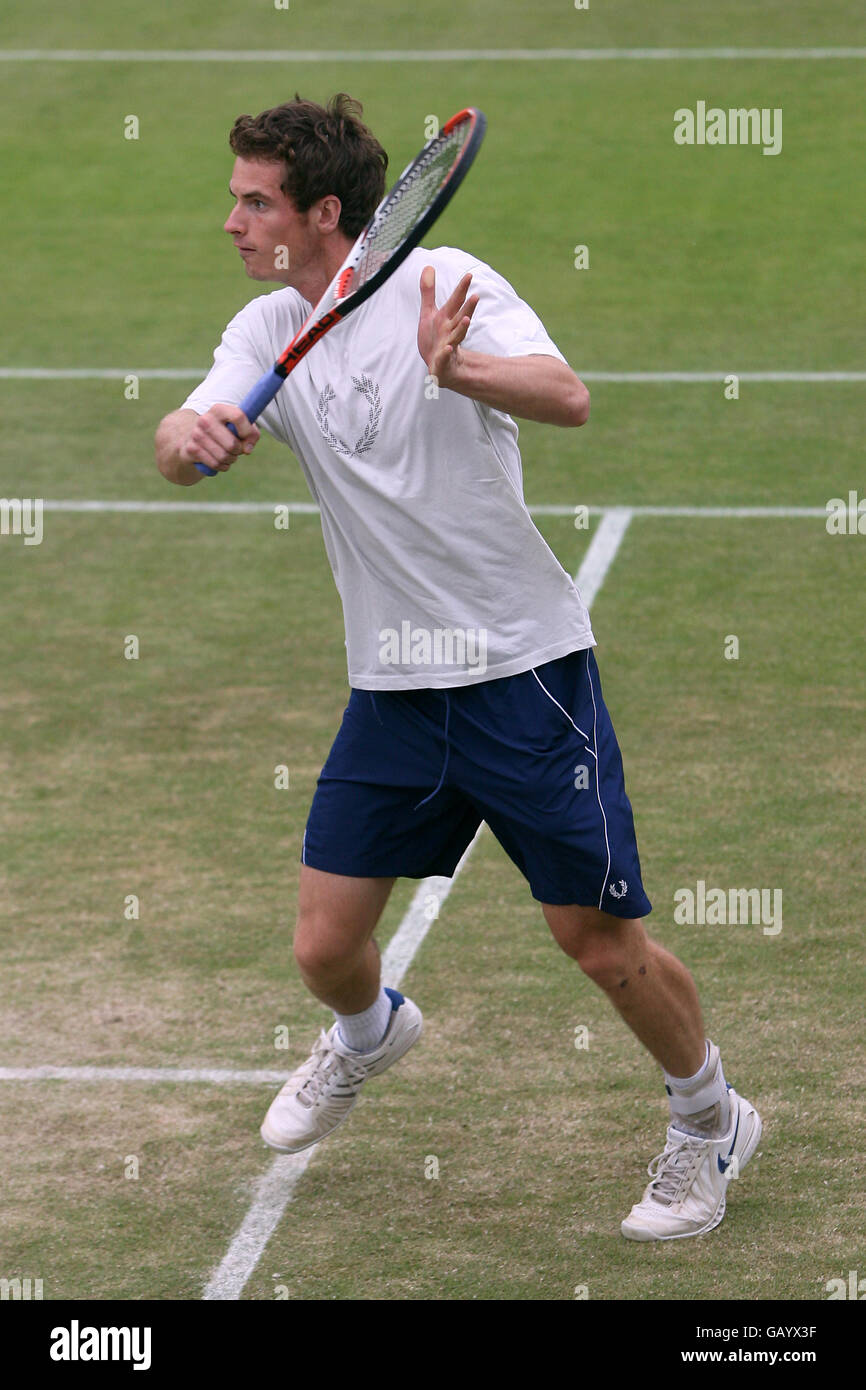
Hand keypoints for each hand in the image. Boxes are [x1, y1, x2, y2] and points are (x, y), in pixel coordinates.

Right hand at [180, 403, 259, 472]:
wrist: (196, 438)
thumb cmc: (225, 432)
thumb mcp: (240, 428)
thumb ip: (251, 434)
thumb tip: (247, 449)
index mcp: (219, 409)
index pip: (238, 417)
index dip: (247, 432)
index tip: (248, 438)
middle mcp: (205, 419)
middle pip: (232, 444)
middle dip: (239, 451)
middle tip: (237, 449)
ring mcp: (196, 434)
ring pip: (224, 456)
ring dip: (231, 459)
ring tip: (229, 455)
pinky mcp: (191, 449)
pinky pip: (215, 464)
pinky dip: (222, 466)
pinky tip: (220, 461)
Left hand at [417, 266, 478, 388]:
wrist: (440, 367)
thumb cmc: (436, 338)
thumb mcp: (429, 313)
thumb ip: (429, 291)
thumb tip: (429, 266)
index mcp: (447, 319)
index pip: (456, 301)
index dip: (462, 289)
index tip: (470, 275)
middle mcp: (450, 331)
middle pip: (460, 317)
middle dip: (468, 308)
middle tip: (476, 296)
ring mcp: (447, 347)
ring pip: (457, 337)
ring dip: (462, 329)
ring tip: (467, 320)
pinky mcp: (441, 362)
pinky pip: (444, 359)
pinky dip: (446, 354)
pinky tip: (447, 349)